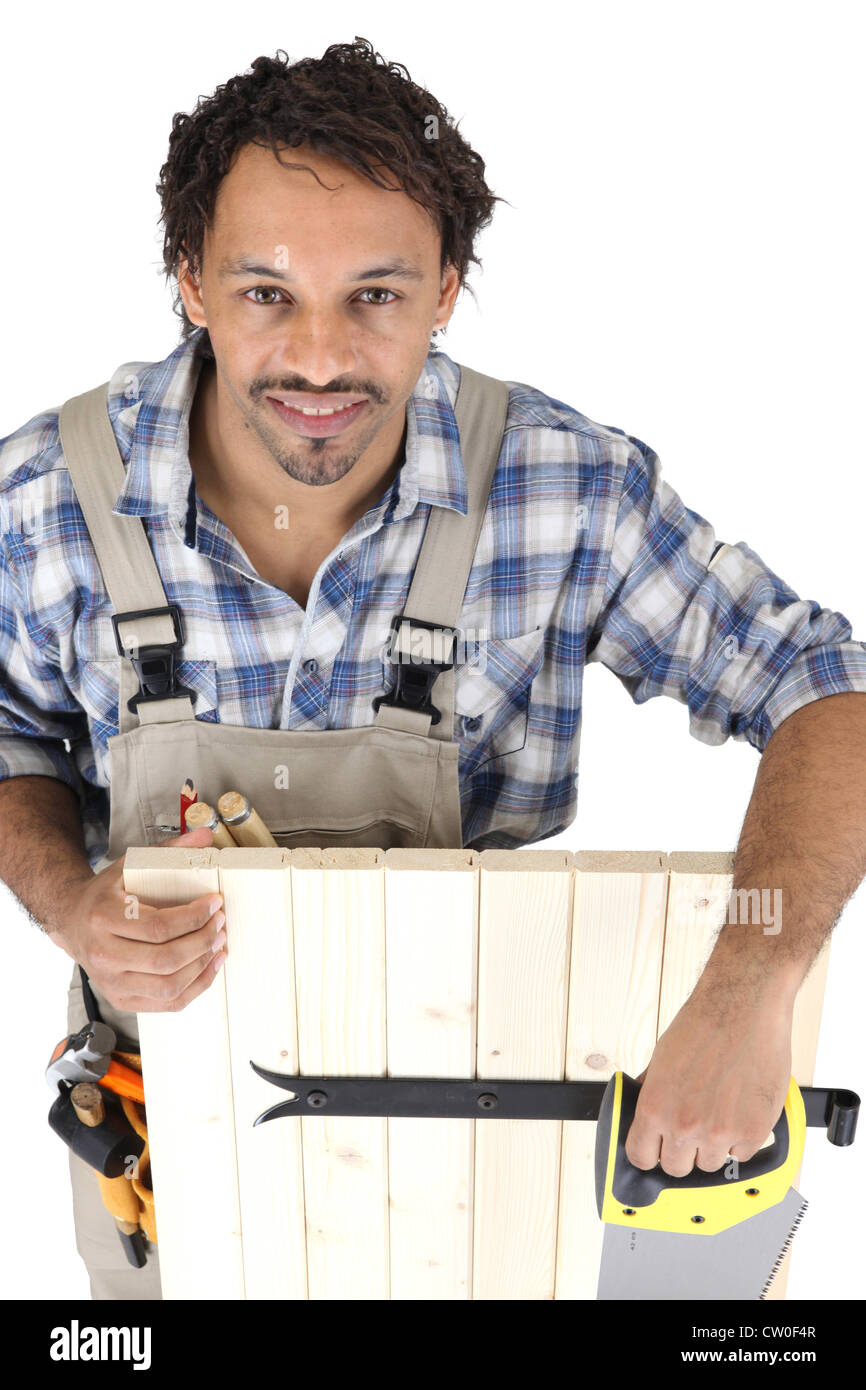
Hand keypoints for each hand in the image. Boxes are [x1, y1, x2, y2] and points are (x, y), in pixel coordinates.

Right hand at [51, 826, 226, 1013]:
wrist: (73, 921)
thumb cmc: (106, 894)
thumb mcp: (130, 864)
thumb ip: (169, 850)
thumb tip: (204, 836)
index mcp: (103, 919)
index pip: (157, 927)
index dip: (193, 918)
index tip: (214, 903)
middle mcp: (104, 955)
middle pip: (166, 959)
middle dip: (203, 941)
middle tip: (220, 923)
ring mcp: (112, 982)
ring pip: (168, 986)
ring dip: (203, 966)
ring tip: (219, 944)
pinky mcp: (122, 999)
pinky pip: (167, 1003)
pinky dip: (195, 987)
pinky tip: (209, 967)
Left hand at [624, 986, 793, 1176]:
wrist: (742, 1007)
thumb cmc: (703, 1025)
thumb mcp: (661, 1059)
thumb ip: (653, 1092)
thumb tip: (645, 1116)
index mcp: (656, 1108)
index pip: (641, 1158)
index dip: (650, 1154)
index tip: (657, 1150)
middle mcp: (685, 1126)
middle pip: (677, 1168)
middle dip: (683, 1151)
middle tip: (692, 1129)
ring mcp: (721, 1133)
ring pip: (712, 1164)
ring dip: (714, 1146)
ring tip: (719, 1112)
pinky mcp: (753, 1131)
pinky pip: (743, 1154)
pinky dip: (742, 1138)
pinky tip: (740, 1109)